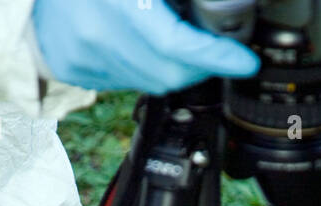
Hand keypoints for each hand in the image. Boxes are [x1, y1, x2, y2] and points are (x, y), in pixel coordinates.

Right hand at [32, 0, 259, 93]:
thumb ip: (169, 1)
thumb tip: (213, 8)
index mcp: (115, 4)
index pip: (176, 44)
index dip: (215, 56)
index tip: (243, 60)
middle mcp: (98, 35)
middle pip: (169, 73)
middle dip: (203, 66)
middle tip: (221, 52)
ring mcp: (85, 59)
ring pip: (152, 82)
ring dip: (176, 69)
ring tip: (185, 45)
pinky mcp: (78, 73)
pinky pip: (128, 81)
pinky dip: (147, 68)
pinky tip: (147, 46)